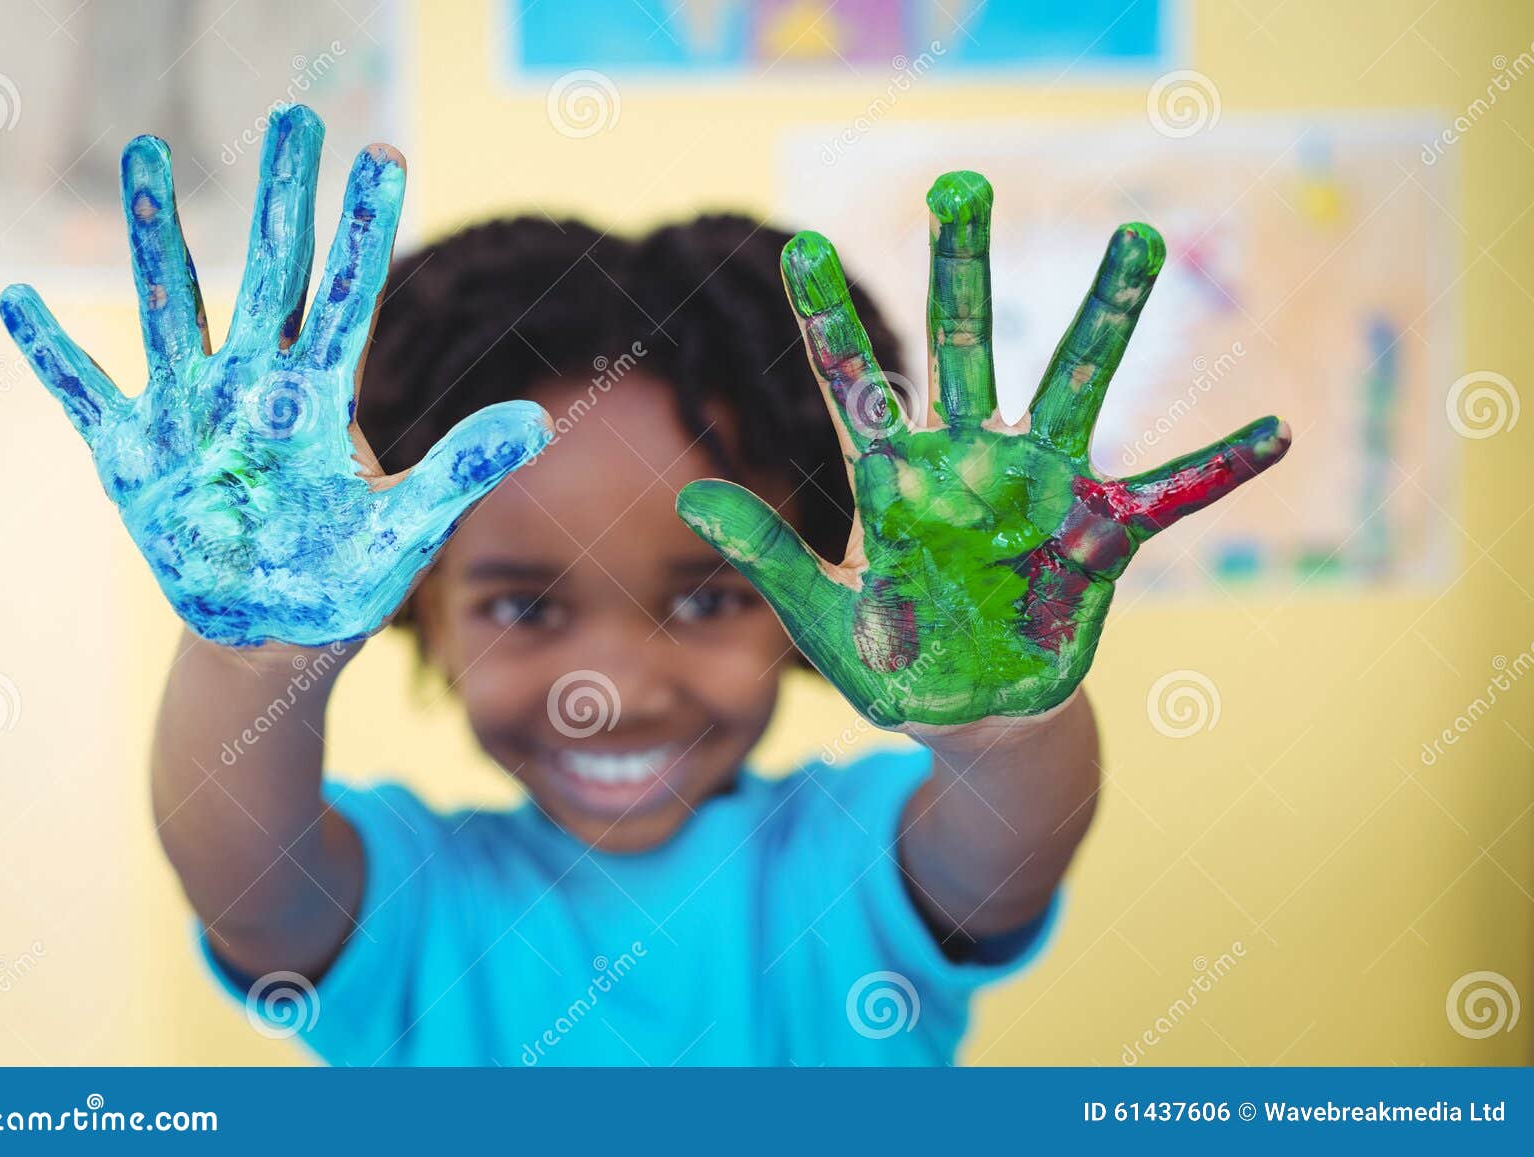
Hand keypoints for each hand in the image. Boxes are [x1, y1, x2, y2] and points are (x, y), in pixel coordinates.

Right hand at [0, 105, 549, 646]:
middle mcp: (253, 385)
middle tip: (296, 115)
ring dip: (158, 235)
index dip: (367, 229)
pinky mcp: (133, 454)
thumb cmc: (344, 576)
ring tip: (148, 154)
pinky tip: (15, 299)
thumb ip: (460, 470)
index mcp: (319, 397)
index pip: (349, 296)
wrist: (274, 632)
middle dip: (282, 198)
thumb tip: (538, 423)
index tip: (386, 155)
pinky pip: (83, 392)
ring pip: (171, 306)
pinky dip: (51, 353)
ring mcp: (189, 412)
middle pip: (270, 274)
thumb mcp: (406, 526)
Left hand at [677, 172, 1289, 724]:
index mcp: (896, 485)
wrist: (976, 721)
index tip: (802, 251)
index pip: (854, 391)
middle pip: (963, 348)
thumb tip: (688, 501)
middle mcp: (970, 465)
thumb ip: (771, 560)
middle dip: (960, 269)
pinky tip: (1274, 432)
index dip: (830, 323)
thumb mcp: (828, 625)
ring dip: (1104, 317)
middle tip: (959, 184)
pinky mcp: (1098, 539)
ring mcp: (1040, 492)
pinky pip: (1168, 497)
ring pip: (1072, 385)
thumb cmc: (900, 669)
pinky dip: (1216, 470)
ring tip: (1138, 238)